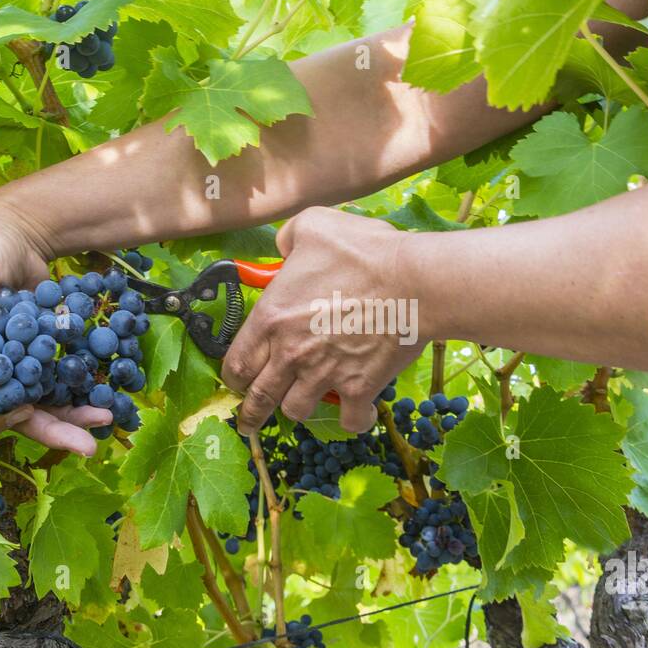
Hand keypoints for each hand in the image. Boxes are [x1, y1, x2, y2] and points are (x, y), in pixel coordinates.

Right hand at [0, 193, 111, 455]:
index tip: (28, 414)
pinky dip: (87, 390)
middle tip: (88, 446)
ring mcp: (25, 368)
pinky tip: (112, 399)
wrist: (18, 234)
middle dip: (54, 429)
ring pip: (50, 402)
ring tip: (107, 420)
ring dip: (76, 415)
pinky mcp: (50, 358)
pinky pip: (68, 381)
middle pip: (22, 412)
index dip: (5, 414)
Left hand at [222, 207, 427, 434]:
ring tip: (308, 403)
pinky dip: (353, 420)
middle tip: (250, 422)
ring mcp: (324, 374)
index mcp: (272, 318)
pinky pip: (349, 420)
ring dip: (301, 409)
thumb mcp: (313, 226)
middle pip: (259, 398)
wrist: (413, 280)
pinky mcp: (359, 388)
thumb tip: (283, 249)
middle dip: (251, 413)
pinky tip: (359, 412)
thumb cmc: (364, 251)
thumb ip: (288, 238)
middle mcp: (290, 353)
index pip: (236, 362)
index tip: (238, 381)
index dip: (234, 376)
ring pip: (297, 411)